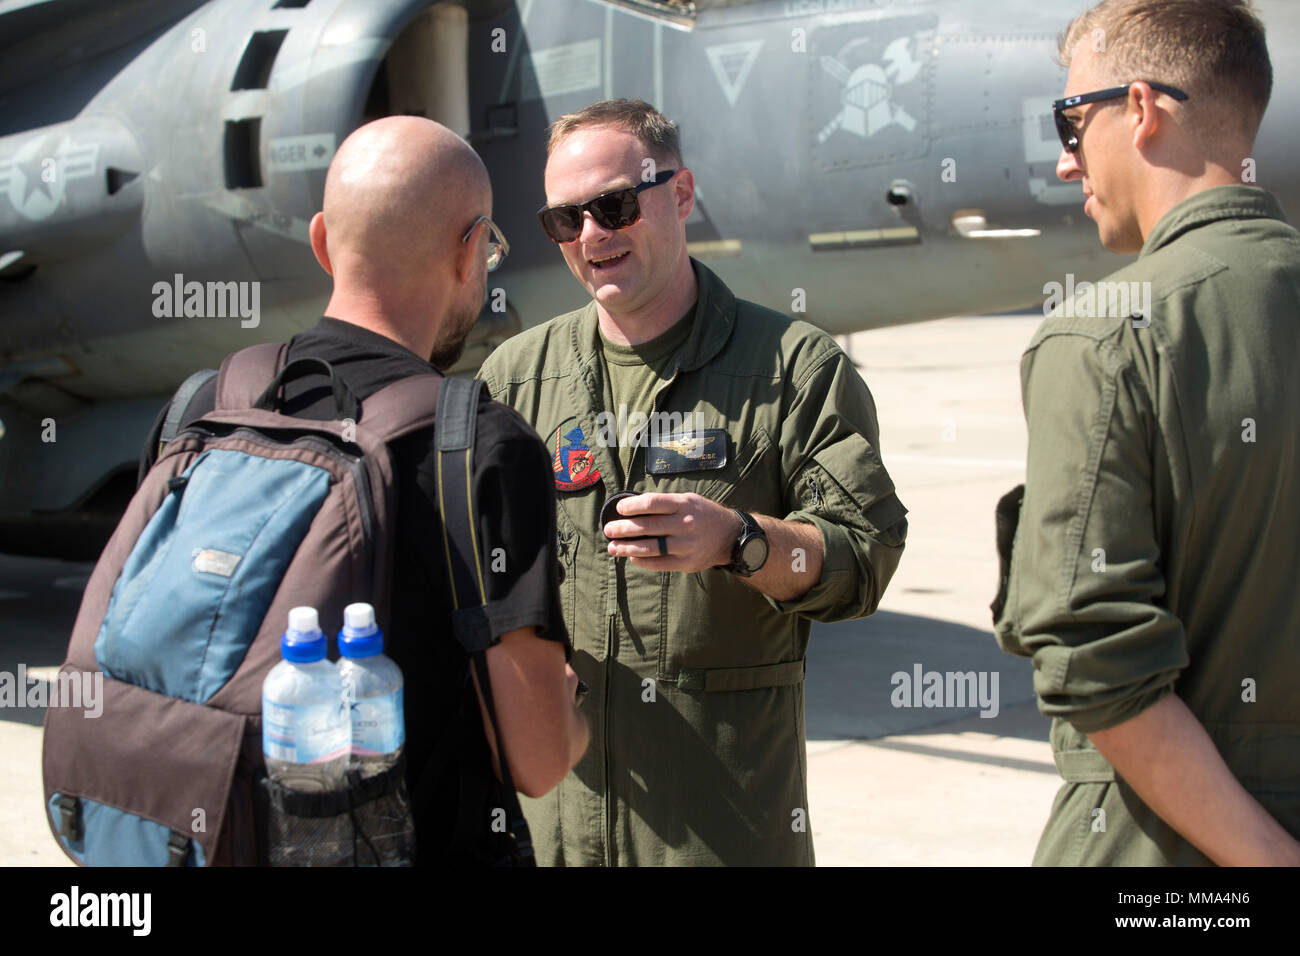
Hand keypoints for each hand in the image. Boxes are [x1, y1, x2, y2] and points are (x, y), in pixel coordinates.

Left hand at [603, 492, 740, 572]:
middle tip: (608, 530)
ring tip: (613, 547)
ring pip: (650, 548)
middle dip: (622, 529)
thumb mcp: (688, 500)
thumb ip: (664, 503)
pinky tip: (632, 558)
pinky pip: (659, 563)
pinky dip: (642, 561)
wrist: (730, 536)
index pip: (651, 504)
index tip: (619, 509)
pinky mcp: (687, 563)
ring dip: (627, 548)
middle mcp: (685, 524)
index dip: (631, 506)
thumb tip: (632, 508)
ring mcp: (686, 545)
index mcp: (683, 504)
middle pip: (646, 527)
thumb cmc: (702, 514)